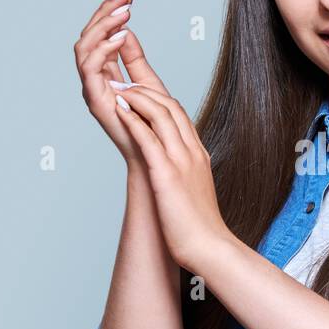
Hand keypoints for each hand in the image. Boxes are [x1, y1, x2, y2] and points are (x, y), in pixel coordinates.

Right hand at [73, 0, 172, 169]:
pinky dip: (102, 49)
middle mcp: (93, 78)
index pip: (100, 33)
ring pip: (84, 47)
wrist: (156, 154)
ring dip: (103, 25)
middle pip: (88, 35)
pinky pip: (89, 67)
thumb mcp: (147, 81)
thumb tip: (126, 28)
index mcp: (104, 71)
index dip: (110, 11)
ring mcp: (91, 88)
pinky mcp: (94, 100)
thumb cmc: (154, 123)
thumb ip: (134, 56)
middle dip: (105, 11)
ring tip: (125, 13)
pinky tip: (120, 36)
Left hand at [113, 83, 233, 272]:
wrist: (211, 248)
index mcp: (198, 155)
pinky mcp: (168, 175)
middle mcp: (192, 152)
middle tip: (122, 81)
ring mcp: (181, 162)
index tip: (139, 90)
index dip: (158, 97)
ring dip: (137, 97)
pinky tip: (120, 110)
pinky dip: (134, 121)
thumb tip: (174, 173)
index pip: (180, 115)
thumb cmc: (200, 228)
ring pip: (161, 115)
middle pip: (170, 107)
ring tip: (118, 88)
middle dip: (145, 89)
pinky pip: (149, 140)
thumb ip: (185, 176)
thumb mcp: (194, 192)